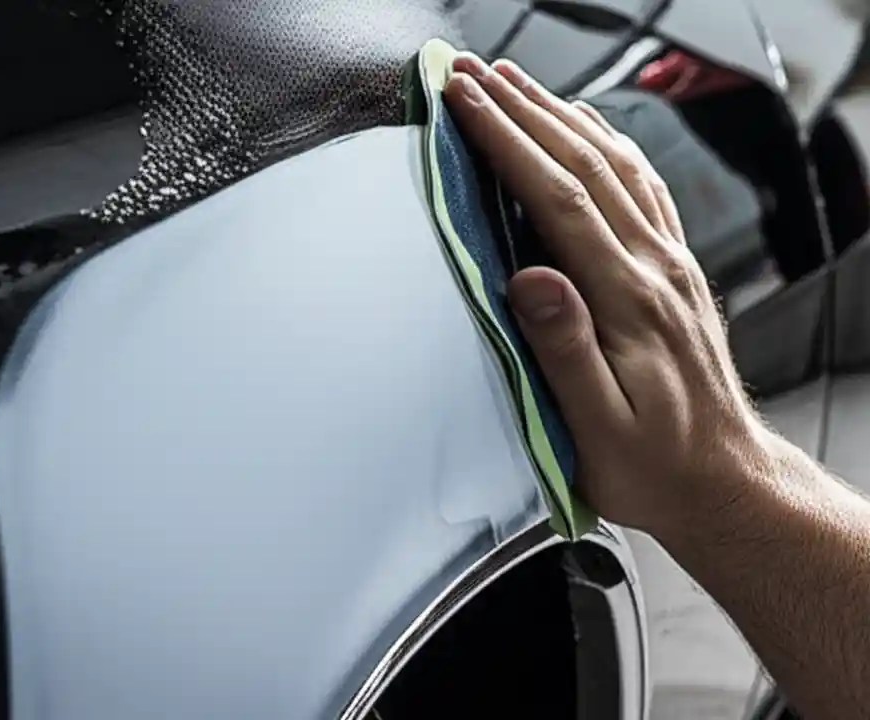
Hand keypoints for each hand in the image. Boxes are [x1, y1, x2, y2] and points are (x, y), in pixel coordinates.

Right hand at [444, 55, 780, 538]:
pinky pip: (639, 187)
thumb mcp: (597, 428)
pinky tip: (583, 128)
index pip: (560, 199)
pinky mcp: (672, 270)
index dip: (509, 143)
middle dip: (523, 110)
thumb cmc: (652, 465)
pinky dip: (605, 142)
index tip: (465, 102)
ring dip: (560, 115)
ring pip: (614, 165)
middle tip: (471, 73)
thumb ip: (565, 349)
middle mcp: (654, 268)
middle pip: (585, 164)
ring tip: (514, 83)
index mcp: (628, 301)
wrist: (724, 481)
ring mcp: (668, 264)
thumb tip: (533, 277)